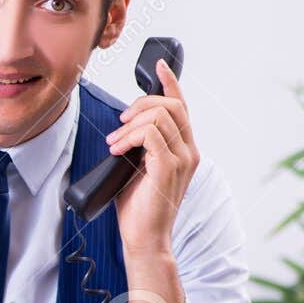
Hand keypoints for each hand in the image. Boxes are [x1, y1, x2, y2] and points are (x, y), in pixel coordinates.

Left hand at [105, 58, 197, 302]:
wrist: (145, 238)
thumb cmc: (138, 207)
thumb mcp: (138, 168)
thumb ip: (140, 146)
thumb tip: (125, 127)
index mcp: (184, 149)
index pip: (182, 107)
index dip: (170, 82)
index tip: (158, 65)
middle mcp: (188, 151)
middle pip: (172, 105)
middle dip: (141, 103)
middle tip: (120, 120)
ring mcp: (181, 160)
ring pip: (160, 117)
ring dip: (130, 124)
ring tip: (115, 141)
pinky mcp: (168, 169)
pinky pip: (151, 135)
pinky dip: (130, 136)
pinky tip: (117, 148)